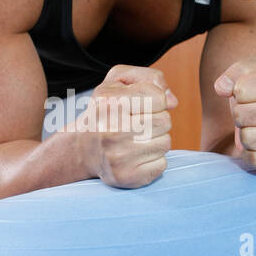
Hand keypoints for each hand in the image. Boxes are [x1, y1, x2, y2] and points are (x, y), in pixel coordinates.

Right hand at [77, 64, 176, 187]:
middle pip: (165, 121)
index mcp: (108, 104)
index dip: (154, 100)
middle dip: (156, 120)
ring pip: (165, 143)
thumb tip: (172, 102)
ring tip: (134, 139)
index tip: (137, 106)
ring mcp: (118, 157)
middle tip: (136, 124)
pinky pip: (162, 165)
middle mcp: (111, 131)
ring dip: (155, 140)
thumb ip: (150, 78)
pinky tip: (134, 156)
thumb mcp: (119, 80)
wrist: (82, 148)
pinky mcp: (126, 177)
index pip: (159, 98)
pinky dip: (152, 160)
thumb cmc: (106, 110)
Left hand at [214, 59, 255, 173]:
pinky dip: (249, 155)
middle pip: (240, 115)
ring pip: (246, 138)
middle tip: (253, 115)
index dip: (238, 92)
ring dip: (245, 135)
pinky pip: (253, 159)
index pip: (241, 89)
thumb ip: (232, 74)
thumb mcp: (245, 73)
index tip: (250, 95)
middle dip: (239, 115)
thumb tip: (222, 89)